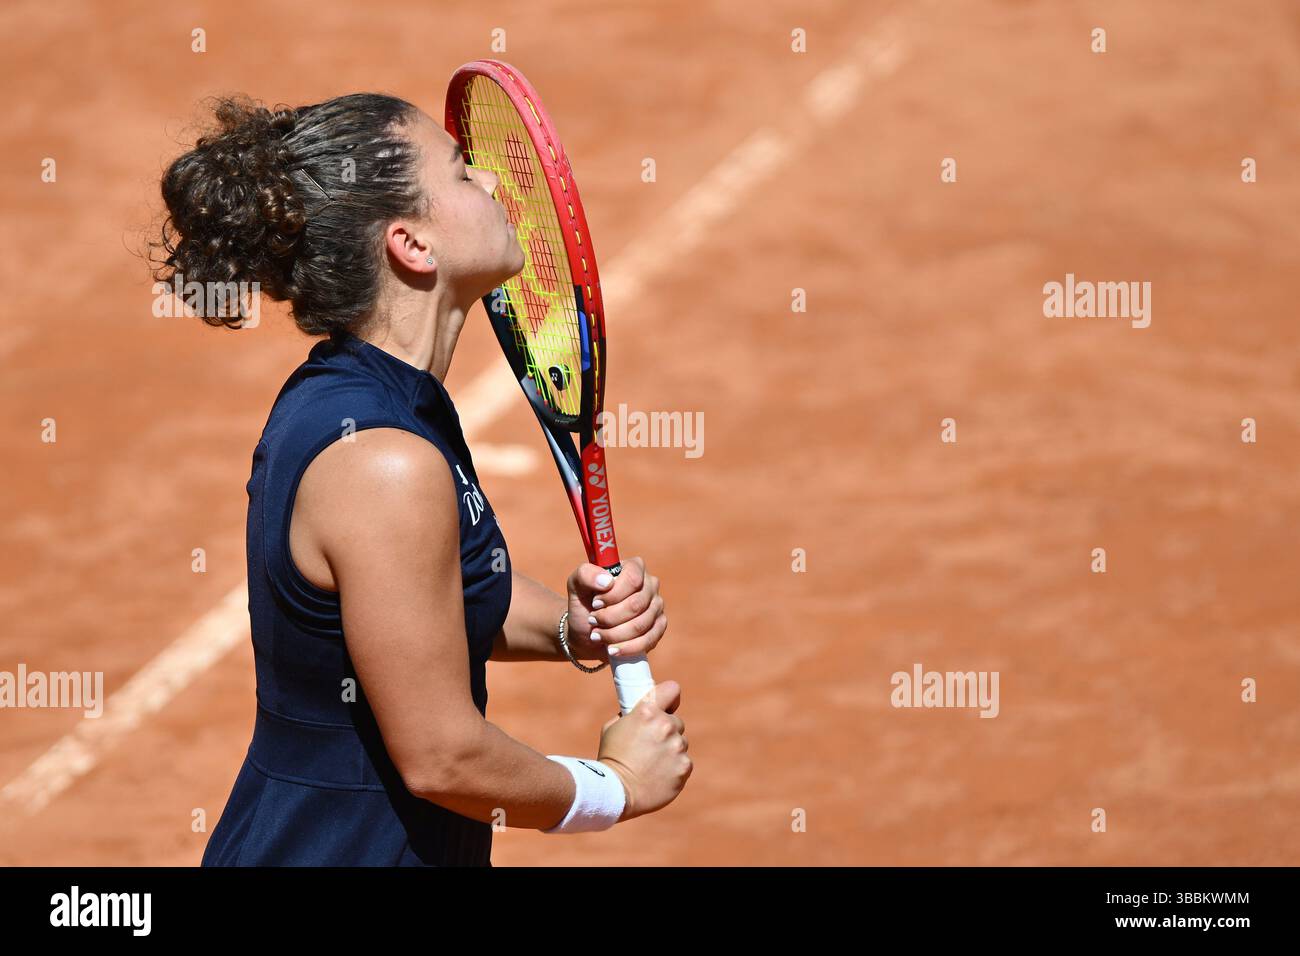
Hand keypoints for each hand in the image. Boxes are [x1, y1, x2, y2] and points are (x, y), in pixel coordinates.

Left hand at [565, 557, 666, 662]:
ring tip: (597, 635)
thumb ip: (586, 574)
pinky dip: (627, 648)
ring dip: (614, 634)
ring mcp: (657, 606)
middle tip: (593, 620)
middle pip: (636, 605)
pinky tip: (612, 649)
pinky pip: (649, 640)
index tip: (595, 603)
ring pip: (640, 625)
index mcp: (634, 567)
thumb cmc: (583, 603)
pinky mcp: (659, 627)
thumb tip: (607, 581)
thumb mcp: (576, 585)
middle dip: (609, 618)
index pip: (633, 579)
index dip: (613, 595)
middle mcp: (650, 584)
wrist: (587, 630)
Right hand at [598, 680, 690, 819]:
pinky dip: (674, 768)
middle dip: (665, 731)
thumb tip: (641, 712)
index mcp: (647, 711)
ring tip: (651, 764)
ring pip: (680, 743)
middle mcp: (665, 725)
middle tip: (649, 745)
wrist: (616, 792)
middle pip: (676, 721)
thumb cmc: (611, 758)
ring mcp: (677, 747)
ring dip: (670, 750)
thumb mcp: (613, 727)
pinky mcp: (685, 766)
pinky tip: (658, 775)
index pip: (672, 690)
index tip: (668, 705)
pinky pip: (684, 762)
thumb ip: (631, 716)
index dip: (669, 698)